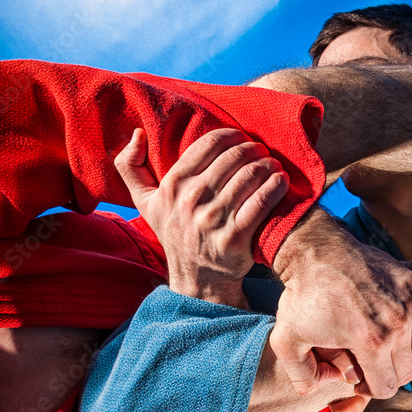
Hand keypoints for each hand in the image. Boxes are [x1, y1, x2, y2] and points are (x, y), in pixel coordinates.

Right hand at [115, 128, 288, 306]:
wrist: (196, 278)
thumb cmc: (174, 233)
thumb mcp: (145, 202)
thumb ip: (131, 167)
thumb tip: (137, 133)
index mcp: (173, 184)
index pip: (210, 143)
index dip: (233, 135)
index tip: (243, 139)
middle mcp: (192, 199)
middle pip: (235, 156)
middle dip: (254, 148)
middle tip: (263, 152)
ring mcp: (214, 219)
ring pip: (251, 175)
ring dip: (269, 164)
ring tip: (273, 165)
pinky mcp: (235, 237)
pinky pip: (262, 201)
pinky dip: (276, 186)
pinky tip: (281, 181)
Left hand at [270, 209, 411, 398]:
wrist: (317, 251)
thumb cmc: (302, 295)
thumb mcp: (286, 340)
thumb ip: (302, 376)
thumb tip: (327, 389)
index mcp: (370, 342)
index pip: (385, 387)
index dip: (369, 389)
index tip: (356, 378)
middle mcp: (397, 325)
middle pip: (406, 373)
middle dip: (388, 377)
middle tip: (371, 368)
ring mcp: (411, 304)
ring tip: (400, 363)